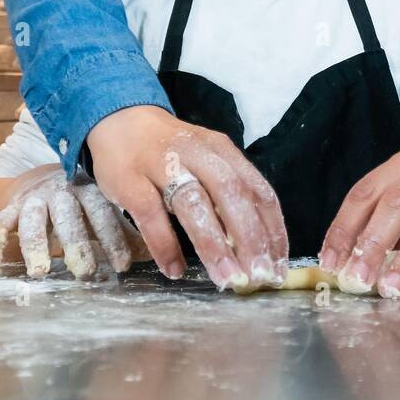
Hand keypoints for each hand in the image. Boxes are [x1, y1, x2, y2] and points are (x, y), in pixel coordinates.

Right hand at [0, 163, 139, 279]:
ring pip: (34, 219)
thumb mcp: (102, 211)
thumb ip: (126, 231)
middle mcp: (61, 191)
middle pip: (69, 216)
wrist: (39, 181)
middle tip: (84, 272)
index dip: (113, 238)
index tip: (122, 266)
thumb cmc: (81, 204)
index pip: (103, 212)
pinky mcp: (11, 206)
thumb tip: (163, 253)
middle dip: (76, 244)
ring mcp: (34, 198)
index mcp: (89, 189)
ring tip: (39, 273)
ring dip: (36, 245)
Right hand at [85, 105, 288, 290]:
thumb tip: (255, 247)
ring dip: (214, 245)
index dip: (272, 229)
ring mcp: (162, 164)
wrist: (120, 120)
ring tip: (226, 279)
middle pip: (231, 194)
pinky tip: (175, 270)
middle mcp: (196, 152)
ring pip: (194, 203)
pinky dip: (165, 245)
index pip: (257, 189)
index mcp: (221, 149)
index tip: (278, 265)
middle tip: (257, 277)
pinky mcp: (130, 179)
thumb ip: (228, 193)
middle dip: (249, 238)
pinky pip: (150, 214)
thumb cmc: (170, 151)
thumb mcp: (206, 161)